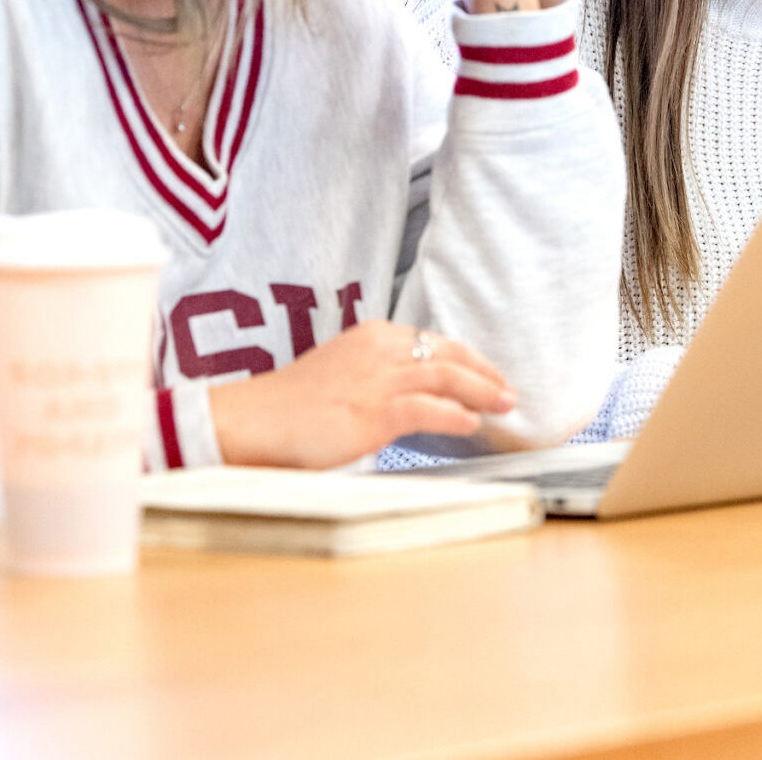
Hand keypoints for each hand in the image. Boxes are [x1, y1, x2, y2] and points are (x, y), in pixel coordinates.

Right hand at [208, 321, 515, 468]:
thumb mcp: (341, 373)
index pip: (432, 341)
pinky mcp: (374, 411)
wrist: (252, 419)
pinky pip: (428, 409)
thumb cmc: (291, 405)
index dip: (466, 358)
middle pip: (448, 353)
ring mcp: (378, 378)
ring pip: (446, 376)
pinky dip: (455, 416)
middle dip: (484, 372)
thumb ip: (376, 376)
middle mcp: (380, 348)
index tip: (486, 374)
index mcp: (372, 335)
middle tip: (508, 391)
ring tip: (504, 405)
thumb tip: (411, 395)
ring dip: (482, 391)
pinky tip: (472, 426)